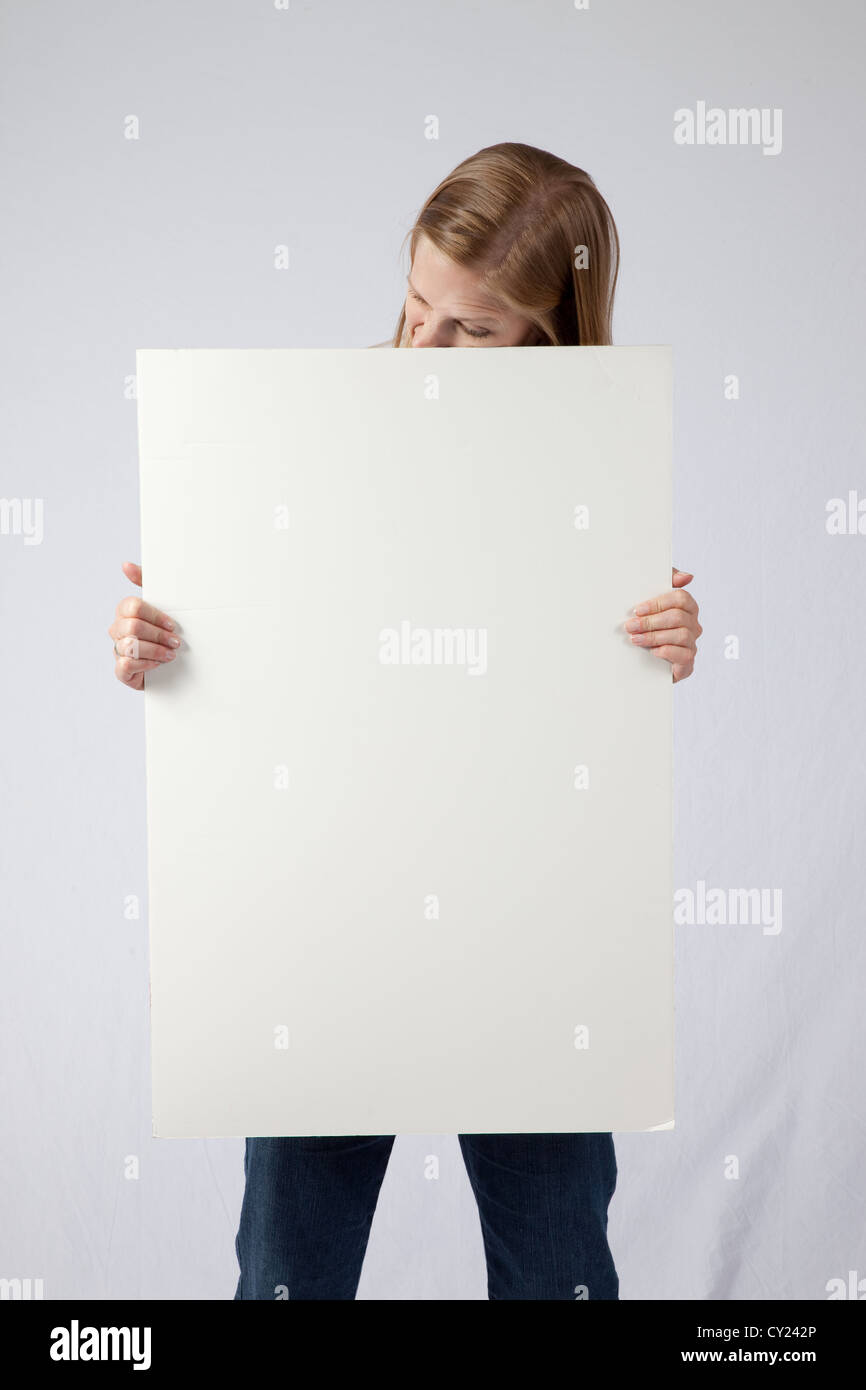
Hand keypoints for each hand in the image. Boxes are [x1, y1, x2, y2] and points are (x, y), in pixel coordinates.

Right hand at [107, 561, 179, 690]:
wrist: (174, 666)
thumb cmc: (166, 633)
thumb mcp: (163, 606)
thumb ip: (146, 583)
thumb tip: (126, 565)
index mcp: (125, 611)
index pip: (133, 606)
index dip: (155, 616)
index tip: (172, 624)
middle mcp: (118, 629)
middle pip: (133, 626)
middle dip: (158, 635)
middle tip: (176, 642)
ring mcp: (118, 649)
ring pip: (130, 645)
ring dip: (155, 650)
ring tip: (171, 654)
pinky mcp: (121, 671)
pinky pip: (126, 664)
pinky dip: (145, 664)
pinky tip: (158, 664)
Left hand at [623, 567, 701, 682]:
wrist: (644, 663)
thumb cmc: (649, 628)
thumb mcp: (652, 603)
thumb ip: (666, 583)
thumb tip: (687, 576)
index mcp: (687, 608)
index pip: (681, 598)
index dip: (659, 603)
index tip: (638, 609)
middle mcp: (693, 625)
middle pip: (678, 617)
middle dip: (651, 621)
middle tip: (630, 626)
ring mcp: (691, 644)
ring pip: (680, 635)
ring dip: (654, 637)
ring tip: (635, 639)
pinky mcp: (687, 663)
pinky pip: (684, 655)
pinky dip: (666, 652)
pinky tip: (652, 651)